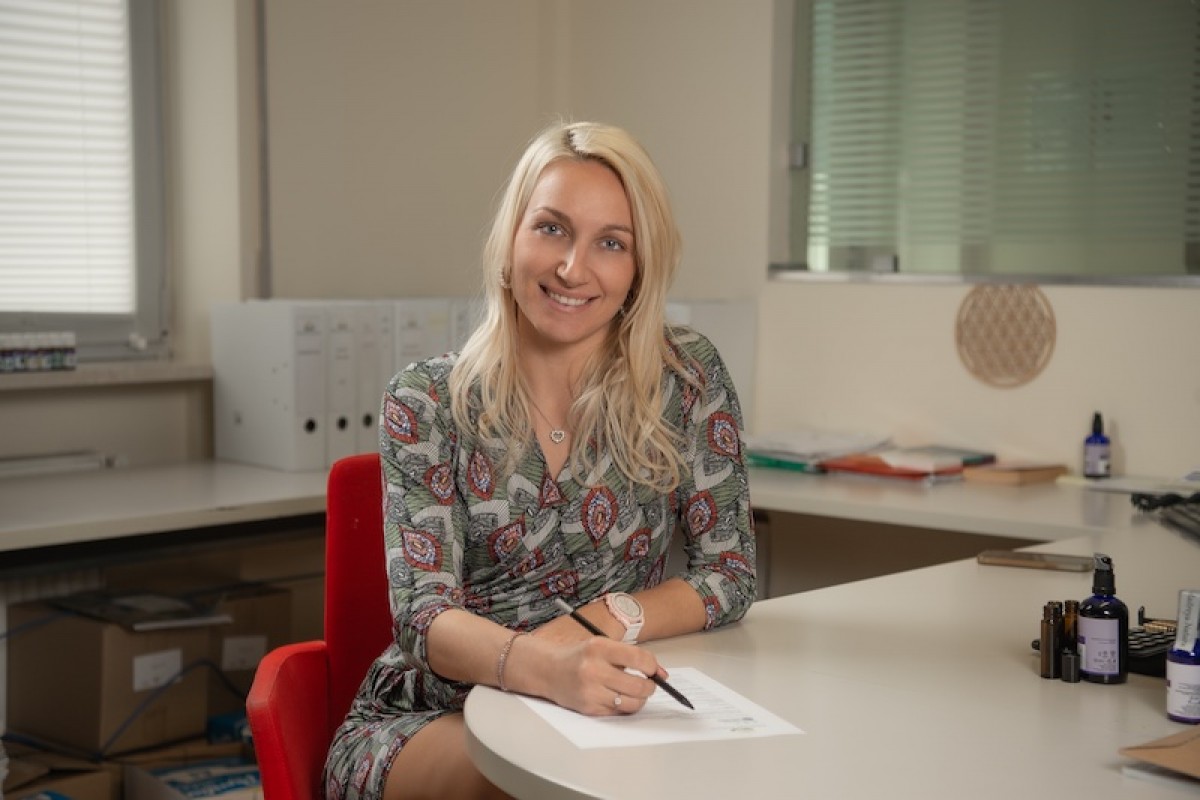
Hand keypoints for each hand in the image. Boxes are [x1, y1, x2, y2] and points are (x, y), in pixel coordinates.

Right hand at [540, 635, 661, 716]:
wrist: (547, 670)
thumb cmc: (579, 657)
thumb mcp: (602, 646)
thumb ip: (631, 656)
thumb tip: (661, 674)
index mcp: (599, 648)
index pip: (638, 659)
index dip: (652, 666)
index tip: (654, 670)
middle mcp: (593, 670)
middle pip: (638, 685)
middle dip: (650, 687)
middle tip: (649, 684)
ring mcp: (590, 691)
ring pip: (631, 703)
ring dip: (640, 699)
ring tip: (635, 692)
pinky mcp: (588, 708)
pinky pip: (618, 712)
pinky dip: (624, 706)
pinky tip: (619, 697)